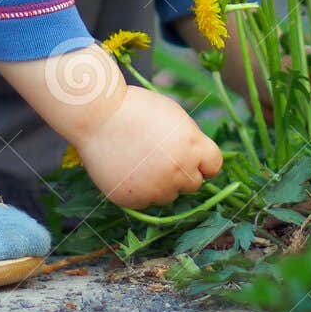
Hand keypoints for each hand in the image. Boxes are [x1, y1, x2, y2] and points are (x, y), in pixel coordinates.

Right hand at [75, 85, 222, 208]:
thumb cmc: (135, 109)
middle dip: (183, 174)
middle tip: (162, 159)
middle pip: (194, 185)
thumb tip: (199, 160)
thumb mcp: (173, 116)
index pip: (214, 166)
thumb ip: (189, 140)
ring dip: (161, 184)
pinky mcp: (134, 200)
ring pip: (169, 197)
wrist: (97, 115)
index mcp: (192, 146)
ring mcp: (156, 188)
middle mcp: (179, 171)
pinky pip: (145, 202)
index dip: (203, 162)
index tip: (193, 158)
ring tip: (141, 162)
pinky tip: (127, 170)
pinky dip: (139, 191)